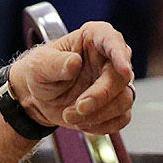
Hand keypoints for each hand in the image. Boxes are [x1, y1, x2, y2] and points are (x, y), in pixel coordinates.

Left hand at [10, 22, 136, 134]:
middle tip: (79, 107)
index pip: (111, 39)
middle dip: (101, 96)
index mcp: (92, 38)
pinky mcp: (114, 104)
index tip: (124, 71)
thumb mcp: (39, 65)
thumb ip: (55, 63)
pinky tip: (83, 123)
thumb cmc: (39, 73)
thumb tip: (74, 63)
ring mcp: (114, 82)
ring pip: (125, 99)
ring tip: (70, 115)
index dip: (120, 54)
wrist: (37, 98)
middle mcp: (108, 58)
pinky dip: (103, 125)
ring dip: (98, 114)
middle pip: (122, 76)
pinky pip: (122, 118)